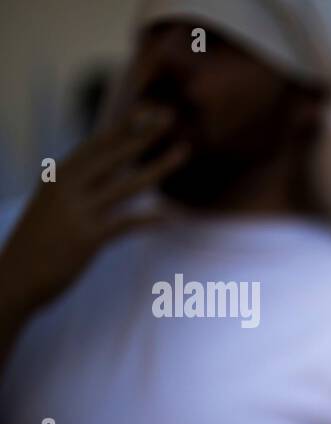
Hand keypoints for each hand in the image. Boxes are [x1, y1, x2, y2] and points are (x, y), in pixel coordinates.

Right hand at [0, 106, 188, 325]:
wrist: (14, 277)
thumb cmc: (39, 243)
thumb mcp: (54, 206)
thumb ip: (78, 187)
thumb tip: (107, 173)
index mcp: (58, 175)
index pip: (96, 143)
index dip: (124, 125)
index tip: (149, 109)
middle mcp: (65, 187)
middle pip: (112, 154)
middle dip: (143, 134)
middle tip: (169, 115)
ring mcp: (76, 211)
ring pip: (126, 184)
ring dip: (158, 167)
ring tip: (184, 151)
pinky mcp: (87, 239)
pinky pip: (127, 224)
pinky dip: (151, 220)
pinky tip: (173, 218)